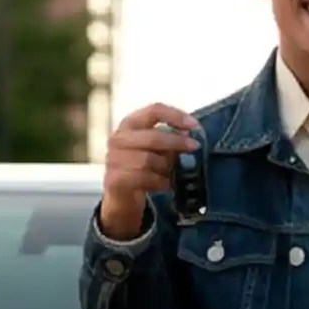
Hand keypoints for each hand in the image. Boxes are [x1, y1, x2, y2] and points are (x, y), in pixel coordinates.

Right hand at [100, 103, 198, 239]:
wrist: (122, 197)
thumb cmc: (143, 168)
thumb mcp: (157, 149)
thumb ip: (171, 138)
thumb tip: (190, 131)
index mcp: (130, 124)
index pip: (154, 111)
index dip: (176, 116)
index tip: (195, 125)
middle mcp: (119, 139)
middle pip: (153, 136)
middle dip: (177, 142)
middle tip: (194, 147)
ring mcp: (114, 159)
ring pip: (148, 160)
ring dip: (166, 167)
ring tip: (173, 172)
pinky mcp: (115, 179)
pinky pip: (144, 178)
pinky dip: (159, 182)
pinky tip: (166, 184)